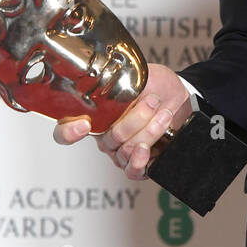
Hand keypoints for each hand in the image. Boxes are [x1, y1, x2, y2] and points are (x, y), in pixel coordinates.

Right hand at [52, 63, 194, 180]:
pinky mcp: (139, 163)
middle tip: (153, 102)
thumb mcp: (139, 76)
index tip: (84, 124)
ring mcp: (121, 151)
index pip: (65, 131)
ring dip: (149, 131)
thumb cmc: (156, 86)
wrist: (181, 97)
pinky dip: (140, 161)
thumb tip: (116, 78)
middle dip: (135, 119)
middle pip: (109, 138)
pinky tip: (147, 149)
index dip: (69, 132)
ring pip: (126, 151)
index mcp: (95, 115)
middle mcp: (105, 136)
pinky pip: (132, 171)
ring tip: (164, 115)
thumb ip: (123, 79)